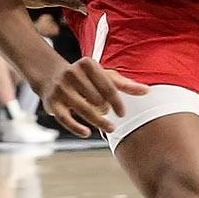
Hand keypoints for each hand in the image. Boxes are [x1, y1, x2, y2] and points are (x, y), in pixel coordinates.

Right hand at [33, 58, 148, 135]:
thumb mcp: (104, 76)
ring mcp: (61, 88)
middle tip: (106, 111)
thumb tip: (146, 91)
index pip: (107, 86)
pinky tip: (87, 133)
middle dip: (104, 109)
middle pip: (96, 98)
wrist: (51, 76)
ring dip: (98, 121)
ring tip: (109, 127)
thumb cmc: (85, 77)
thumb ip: (124, 84)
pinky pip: (65, 119)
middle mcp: (72, 73)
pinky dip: (76, 128)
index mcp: (87, 64)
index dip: (117, 102)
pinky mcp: (53, 103)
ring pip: (84, 109)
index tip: (123, 114)